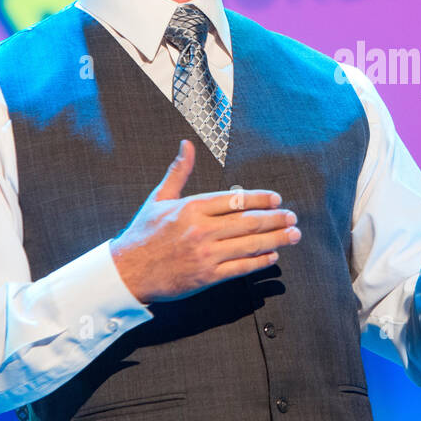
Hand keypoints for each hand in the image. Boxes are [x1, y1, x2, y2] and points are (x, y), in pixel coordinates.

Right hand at [110, 139, 300, 303]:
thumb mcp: (159, 198)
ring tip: (293, 235)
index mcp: (192, 208)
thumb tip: (186, 144)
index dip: (260, 199)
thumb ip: (178, 172)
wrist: (126, 272)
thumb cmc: (143, 233)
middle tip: (293, 217)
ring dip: (276, 239)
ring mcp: (205, 254)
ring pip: (249, 245)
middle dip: (276, 219)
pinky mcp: (206, 277)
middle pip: (248, 222)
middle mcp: (201, 230)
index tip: (277, 199)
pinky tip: (273, 255)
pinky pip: (240, 268)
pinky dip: (259, 261)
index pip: (235, 200)